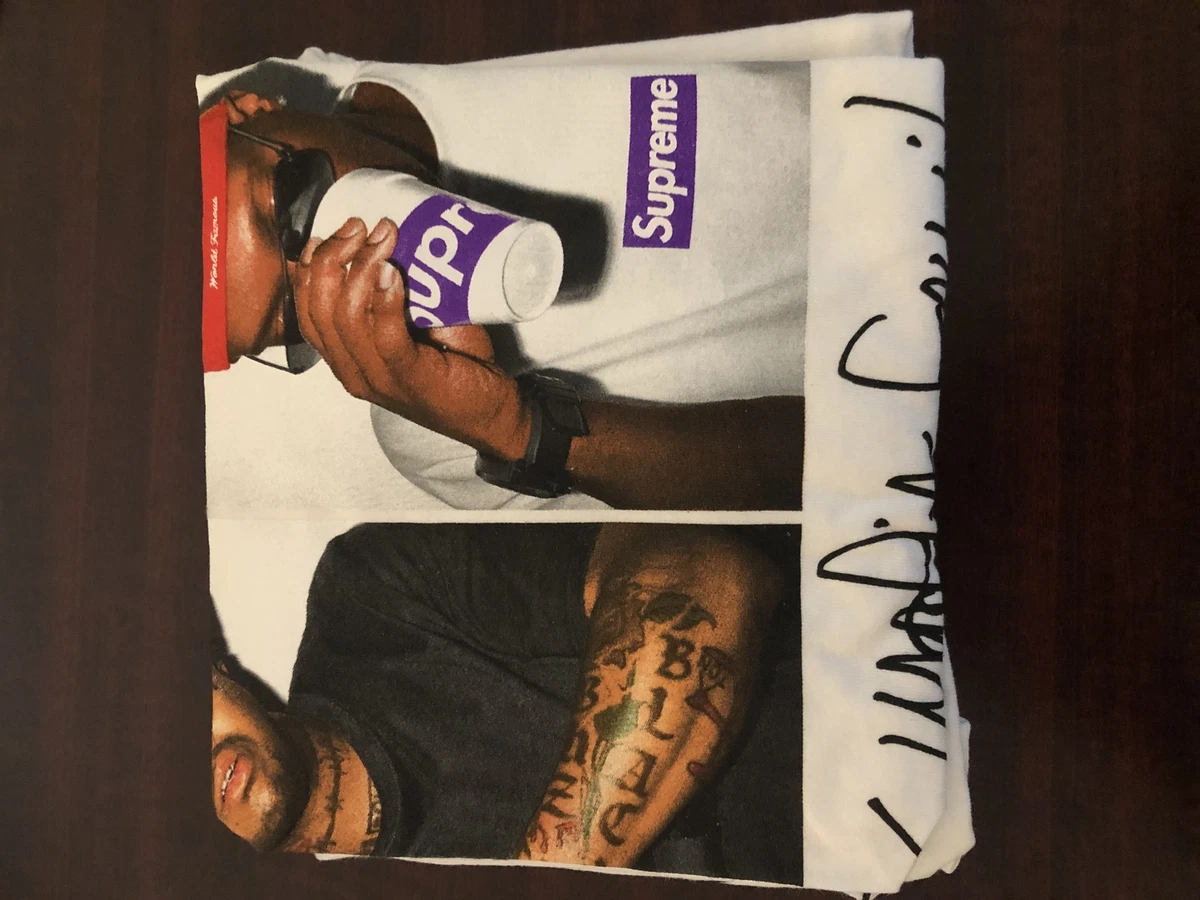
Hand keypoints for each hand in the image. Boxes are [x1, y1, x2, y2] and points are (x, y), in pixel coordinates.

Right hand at [293, 217, 530, 459]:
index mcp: (346, 357)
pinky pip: (385, 338)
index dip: (314, 265)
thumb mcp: (417, 324)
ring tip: (383, 238)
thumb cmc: (457, 366)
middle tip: (363, 226)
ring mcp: (379, 379)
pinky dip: (384, 303)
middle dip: (334, 257)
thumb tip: (394, 240)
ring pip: (345, 318)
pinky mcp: (410, 380)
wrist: (494, 411)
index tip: (341, 230)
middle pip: (319, 308)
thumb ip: (398, 295)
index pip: (308, 308)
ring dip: (362, 268)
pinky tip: (393, 274)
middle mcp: (352, 370)